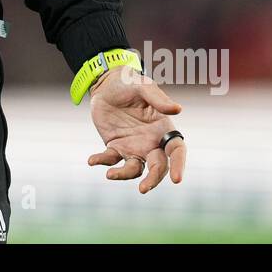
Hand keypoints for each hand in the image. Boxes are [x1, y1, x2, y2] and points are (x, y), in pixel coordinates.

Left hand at [86, 66, 186, 193]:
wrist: (107, 84)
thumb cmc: (131, 83)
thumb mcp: (144, 86)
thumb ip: (159, 99)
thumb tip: (178, 110)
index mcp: (163, 129)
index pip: (176, 150)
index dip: (179, 165)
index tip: (176, 179)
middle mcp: (151, 142)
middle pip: (157, 167)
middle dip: (153, 180)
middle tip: (143, 188)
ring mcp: (132, 146)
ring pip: (134, 169)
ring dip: (124, 176)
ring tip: (110, 175)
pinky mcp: (114, 146)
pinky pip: (110, 159)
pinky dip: (101, 161)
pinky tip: (92, 160)